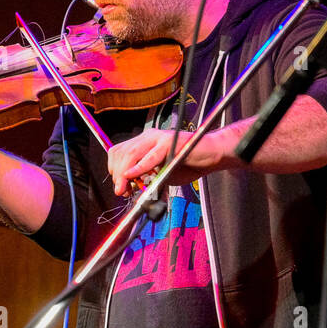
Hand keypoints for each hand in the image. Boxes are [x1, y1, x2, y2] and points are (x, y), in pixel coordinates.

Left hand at [108, 128, 235, 196]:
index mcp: (144, 142)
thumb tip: (129, 190)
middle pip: (121, 152)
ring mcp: (159, 138)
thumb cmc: (189, 165)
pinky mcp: (169, 143)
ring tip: (127, 188)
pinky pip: (150, 156)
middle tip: (121, 191)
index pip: (118, 152)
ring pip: (131, 153)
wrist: (212, 154)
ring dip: (124, 173)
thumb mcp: (163, 175)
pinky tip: (133, 176)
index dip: (114, 170)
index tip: (120, 187)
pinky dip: (139, 167)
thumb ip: (147, 179)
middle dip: (117, 174)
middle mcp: (149, 136)